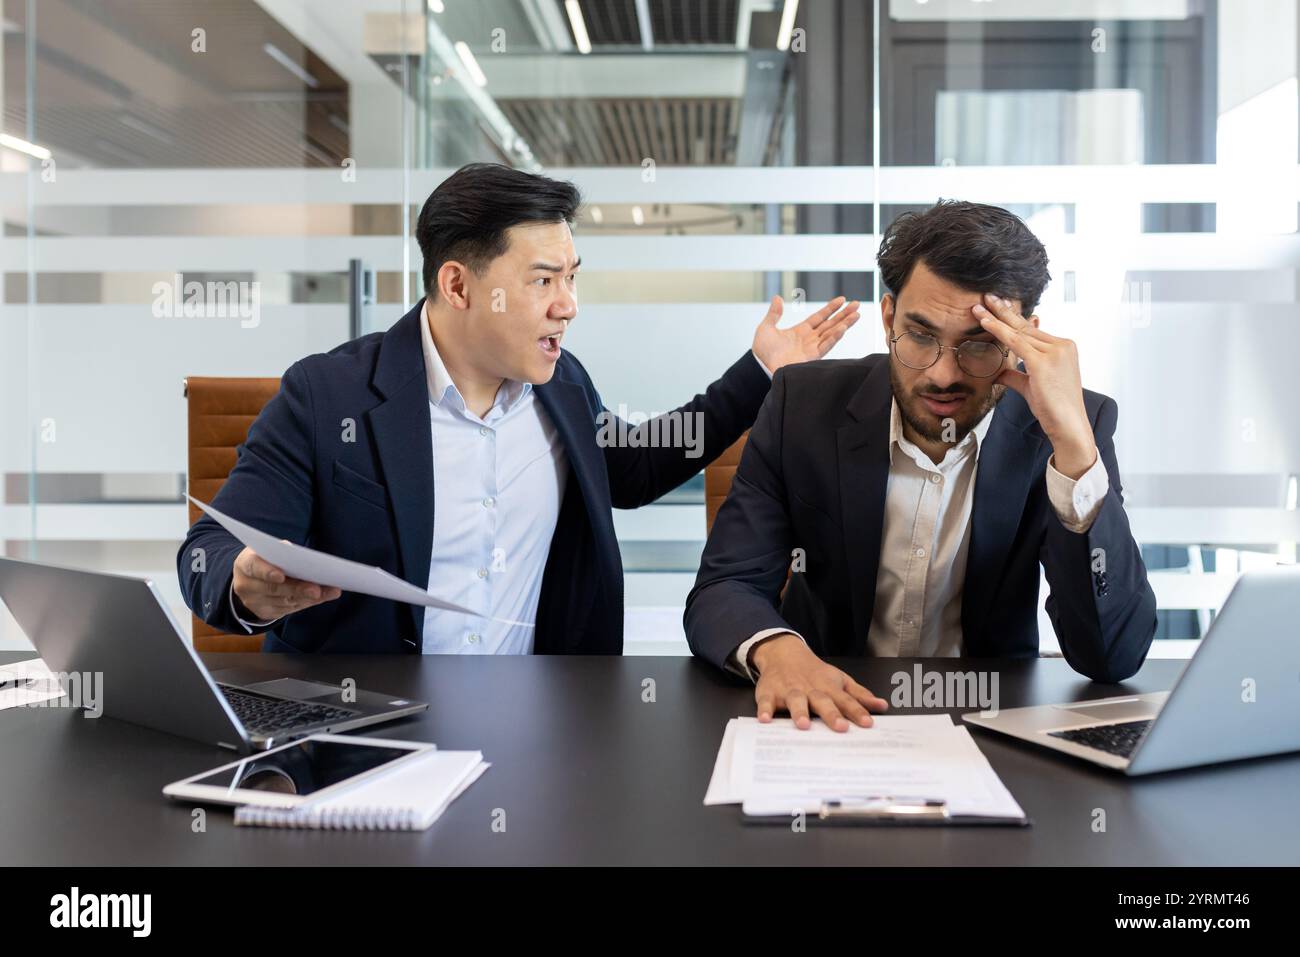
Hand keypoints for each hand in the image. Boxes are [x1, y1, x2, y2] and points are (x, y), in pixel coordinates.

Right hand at [231, 546, 340, 621]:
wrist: (250, 580)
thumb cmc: (264, 559)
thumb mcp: (267, 550)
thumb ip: (281, 551)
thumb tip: (298, 556)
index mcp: (245, 565)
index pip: (255, 568)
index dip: (268, 572)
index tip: (281, 576)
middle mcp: (246, 586)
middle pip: (274, 589)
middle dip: (298, 589)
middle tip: (317, 590)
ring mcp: (255, 603)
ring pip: (285, 602)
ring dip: (309, 598)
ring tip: (330, 592)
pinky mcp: (266, 613)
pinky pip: (289, 609)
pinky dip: (308, 602)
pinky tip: (323, 597)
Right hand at [750, 634, 888, 731]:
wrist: (784, 653)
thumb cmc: (815, 672)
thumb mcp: (840, 680)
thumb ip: (859, 695)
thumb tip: (882, 706)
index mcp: (829, 688)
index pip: (846, 701)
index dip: (857, 712)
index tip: (867, 724)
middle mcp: (810, 689)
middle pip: (822, 702)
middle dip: (831, 714)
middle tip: (840, 728)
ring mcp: (790, 690)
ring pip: (796, 701)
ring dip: (800, 712)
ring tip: (804, 725)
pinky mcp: (770, 693)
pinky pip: (766, 702)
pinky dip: (765, 710)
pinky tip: (765, 720)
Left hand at [751, 295, 859, 372]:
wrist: (761, 366)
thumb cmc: (762, 351)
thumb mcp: (766, 328)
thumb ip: (774, 313)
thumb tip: (777, 297)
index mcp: (800, 330)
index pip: (820, 317)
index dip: (830, 308)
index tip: (842, 299)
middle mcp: (809, 339)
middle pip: (830, 324)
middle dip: (844, 314)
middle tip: (857, 304)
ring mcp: (812, 348)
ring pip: (832, 333)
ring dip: (844, 324)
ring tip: (856, 314)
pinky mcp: (812, 357)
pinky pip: (826, 346)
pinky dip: (834, 337)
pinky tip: (842, 328)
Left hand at [974, 293, 1096, 477]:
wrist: (1068, 425)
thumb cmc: (1054, 409)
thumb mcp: (1031, 387)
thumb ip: (1016, 376)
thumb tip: (998, 373)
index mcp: (1063, 348)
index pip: (1032, 330)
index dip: (1012, 319)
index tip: (999, 306)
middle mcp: (1062, 345)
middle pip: (1025, 326)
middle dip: (1004, 310)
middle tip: (987, 296)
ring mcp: (1055, 351)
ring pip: (1018, 331)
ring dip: (996, 317)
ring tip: (979, 306)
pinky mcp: (1044, 361)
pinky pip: (1015, 341)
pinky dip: (998, 330)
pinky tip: (985, 321)